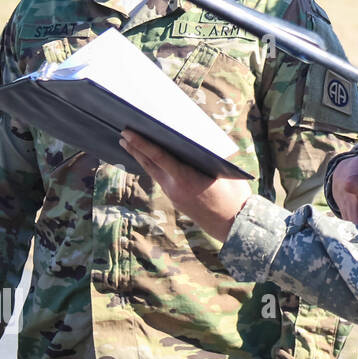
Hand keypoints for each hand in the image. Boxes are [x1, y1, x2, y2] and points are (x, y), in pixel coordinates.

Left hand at [119, 130, 250, 241]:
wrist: (233, 225)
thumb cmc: (234, 196)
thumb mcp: (224, 172)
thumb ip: (209, 158)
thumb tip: (200, 142)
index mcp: (185, 177)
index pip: (158, 156)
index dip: (141, 143)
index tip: (128, 133)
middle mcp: (175, 187)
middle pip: (149, 165)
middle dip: (135, 149)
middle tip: (123, 135)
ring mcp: (174, 196)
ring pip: (154, 173)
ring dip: (141, 159)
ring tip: (130, 147)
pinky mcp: (177, 201)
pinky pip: (162, 181)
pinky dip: (155, 169)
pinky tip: (153, 163)